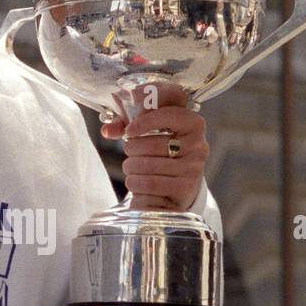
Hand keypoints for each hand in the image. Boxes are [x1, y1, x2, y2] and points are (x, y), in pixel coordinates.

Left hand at [100, 81, 207, 211]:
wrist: (181, 185)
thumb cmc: (163, 152)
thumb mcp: (152, 132)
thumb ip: (126, 125)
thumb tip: (107, 130)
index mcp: (193, 124)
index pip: (168, 116)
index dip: (144, 122)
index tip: (129, 131)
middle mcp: (198, 146)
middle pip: (151, 145)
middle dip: (131, 150)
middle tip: (130, 153)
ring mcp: (193, 169)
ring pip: (146, 168)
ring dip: (130, 169)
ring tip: (132, 168)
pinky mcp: (185, 189)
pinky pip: (148, 186)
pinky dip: (136, 185)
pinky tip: (138, 183)